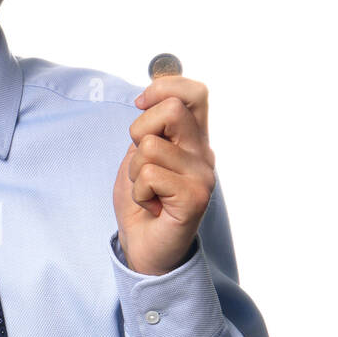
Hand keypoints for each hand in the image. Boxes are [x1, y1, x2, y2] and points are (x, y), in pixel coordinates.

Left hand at [113, 75, 215, 275]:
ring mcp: (203, 175)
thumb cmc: (142, 202)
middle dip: (139, 131)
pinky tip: (152, 207)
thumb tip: (150, 93)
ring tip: (146, 192)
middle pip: (172, 109)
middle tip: (141, 164)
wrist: (144, 249)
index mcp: (193, 139)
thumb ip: (149, 128)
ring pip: (150, 147)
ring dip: (134, 172)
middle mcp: (204, 153)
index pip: (194, 93)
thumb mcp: (139, 156)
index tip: (140, 104)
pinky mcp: (196, 197)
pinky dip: (139, 193)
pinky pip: (149, 176)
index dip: (164, 87)